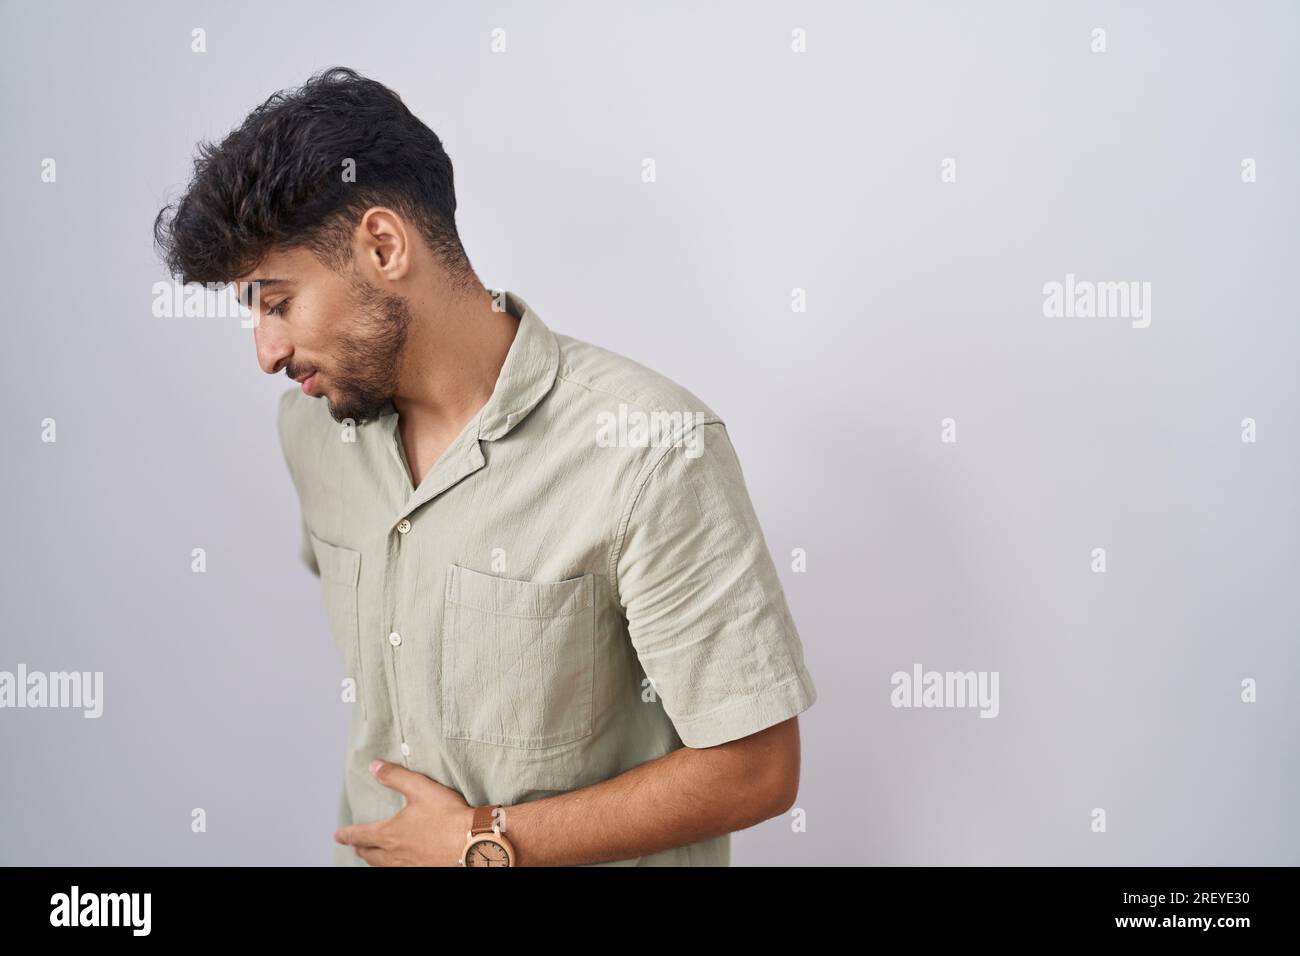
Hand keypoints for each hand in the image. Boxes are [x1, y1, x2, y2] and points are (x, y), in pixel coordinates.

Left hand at [334, 758, 473, 865]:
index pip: (360, 835)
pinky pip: (399, 871)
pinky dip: (392, 868)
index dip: (347, 834)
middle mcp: (394, 854)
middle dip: (360, 849)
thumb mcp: (419, 788)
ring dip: (373, 861)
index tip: (338, 835)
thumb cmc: (446, 815)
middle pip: (370, 854)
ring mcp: (409, 866)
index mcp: (389, 834)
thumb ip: (394, 776)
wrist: (470, 842)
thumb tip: (374, 766)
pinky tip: (399, 866)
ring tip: (371, 858)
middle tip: (354, 848)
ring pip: (383, 866)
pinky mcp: (423, 871)